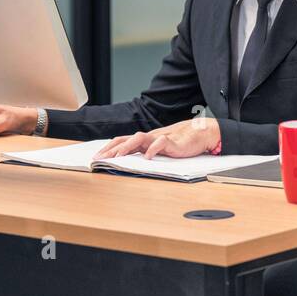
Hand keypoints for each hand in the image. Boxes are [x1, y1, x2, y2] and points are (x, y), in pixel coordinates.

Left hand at [95, 117, 220, 159]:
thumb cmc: (179, 142)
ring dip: (126, 147)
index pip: (122, 141)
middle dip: (111, 149)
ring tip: (118, 156)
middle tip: (99, 158)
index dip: (108, 148)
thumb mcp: (158, 148)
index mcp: (144, 140)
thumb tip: (129, 162)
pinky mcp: (172, 141)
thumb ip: (145, 152)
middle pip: (125, 139)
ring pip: (139, 138)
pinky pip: (160, 143)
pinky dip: (153, 149)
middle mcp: (149, 137)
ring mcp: (160, 138)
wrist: (199, 133)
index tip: (97, 157)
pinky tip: (147, 157)